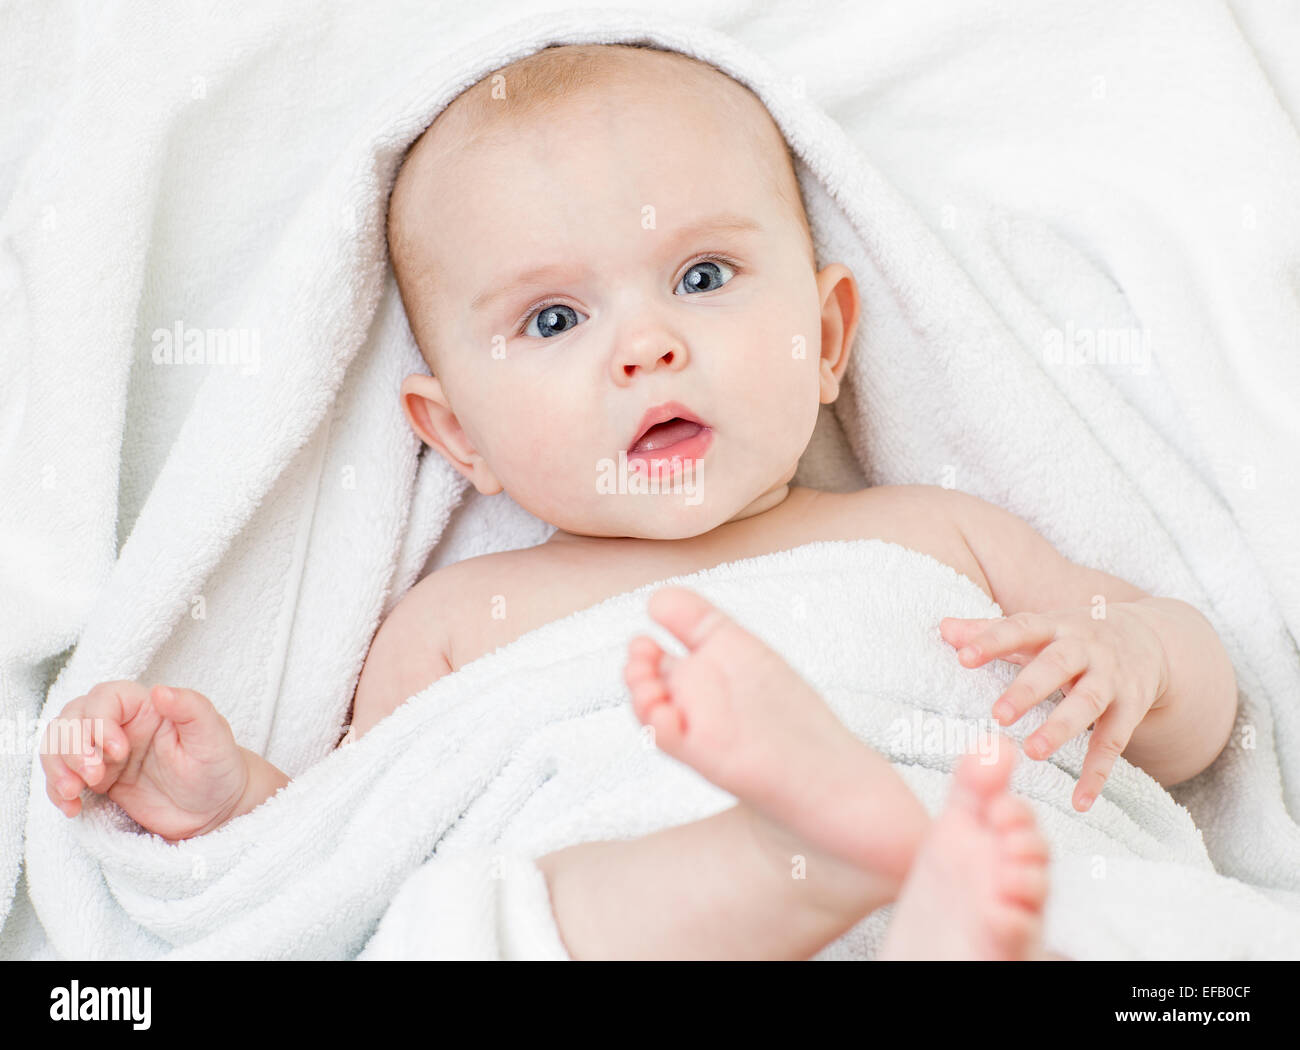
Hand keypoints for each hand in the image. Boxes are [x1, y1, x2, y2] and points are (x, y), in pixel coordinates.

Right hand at [39, 680, 249, 840]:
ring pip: (59, 745)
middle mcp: (121, 724)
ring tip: (73, 792)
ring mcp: (105, 752)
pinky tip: (72, 807)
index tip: (118, 752)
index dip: (99, 722)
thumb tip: (160, 690)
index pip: (104, 698)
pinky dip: (57, 790)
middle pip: (72, 719)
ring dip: (57, 767)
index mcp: (146, 707)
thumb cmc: (218, 767)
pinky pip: (63, 777)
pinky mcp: (98, 779)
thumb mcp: (213, 737)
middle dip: (72, 747)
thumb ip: (191, 709)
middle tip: (93, 777)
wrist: (215, 810)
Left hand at [939, 605, 1169, 811]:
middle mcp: (1085, 649)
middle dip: (1029, 689)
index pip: (1021, 628)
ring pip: (1088, 704)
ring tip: (1032, 751)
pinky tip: (1079, 801)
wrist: (1148, 640)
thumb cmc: (1072, 637)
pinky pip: (1114, 743)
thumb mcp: (1037, 628)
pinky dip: (1097, 773)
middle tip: (998, 715)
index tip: (963, 656)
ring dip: (1061, 728)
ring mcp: (1111, 679)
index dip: (992, 640)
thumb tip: (943, 627)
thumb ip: (988, 630)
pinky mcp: (1131, 709)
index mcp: (1055, 627)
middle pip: (1056, 666)